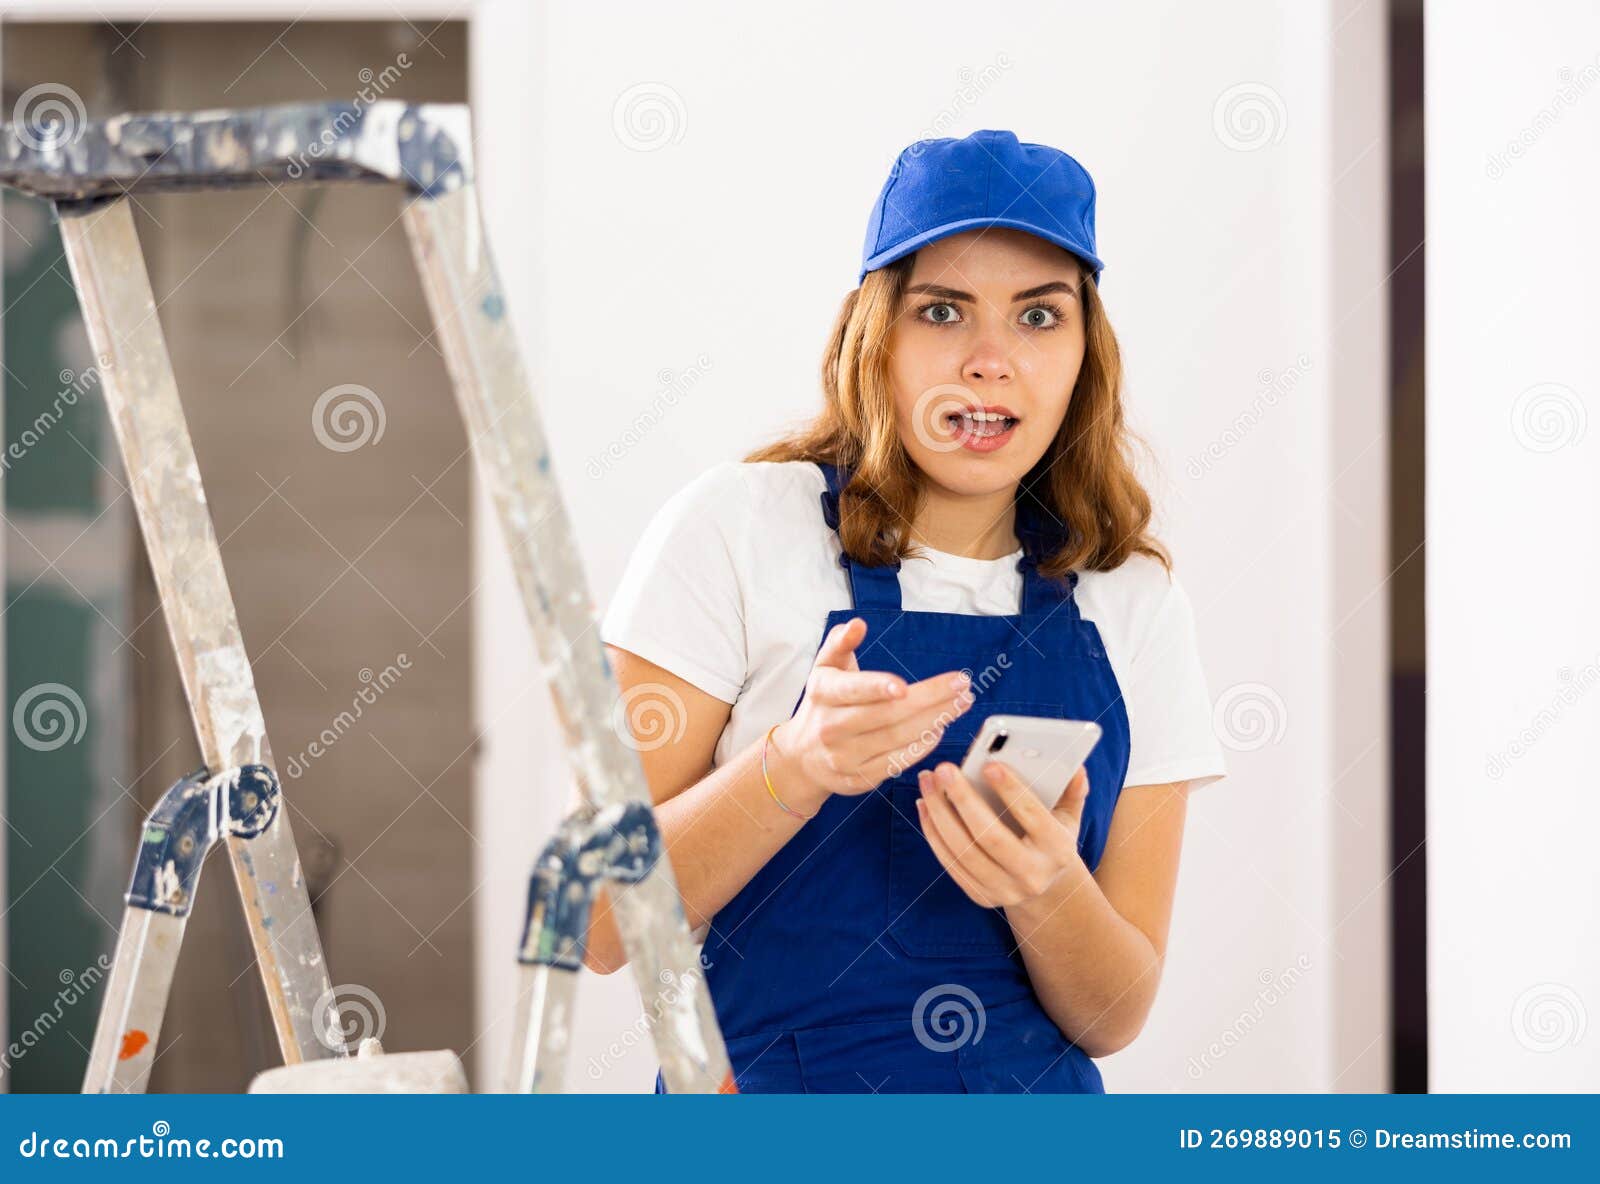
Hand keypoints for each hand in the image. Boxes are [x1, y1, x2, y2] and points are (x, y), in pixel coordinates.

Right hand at [769, 617, 973, 811]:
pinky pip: (896, 762)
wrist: (802, 756)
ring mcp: (844, 756)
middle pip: (886, 714)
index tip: (904, 685)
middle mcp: (831, 727)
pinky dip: (922, 746)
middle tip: (962, 684)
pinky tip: (939, 729)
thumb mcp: (825, 668)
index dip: (877, 687)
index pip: (852, 689)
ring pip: (896, 738)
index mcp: (823, 693)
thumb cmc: (823, 704)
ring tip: (960, 703)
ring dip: (935, 720)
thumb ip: (841, 643)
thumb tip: (857, 624)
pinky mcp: (858, 778)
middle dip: (930, 699)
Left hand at [916, 759, 1090, 907]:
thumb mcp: (1069, 818)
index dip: (1011, 790)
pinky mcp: (980, 896)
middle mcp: (1031, 875)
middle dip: (964, 800)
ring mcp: (1004, 889)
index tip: (989, 764)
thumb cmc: (1051, 840)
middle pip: (990, 837)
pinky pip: (950, 862)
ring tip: (928, 782)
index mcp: (1057, 850)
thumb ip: (1072, 791)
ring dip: (940, 813)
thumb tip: (1075, 767)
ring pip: (963, 850)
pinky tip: (924, 805)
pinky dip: (933, 832)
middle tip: (944, 768)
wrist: (1044, 890)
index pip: (1032, 816)